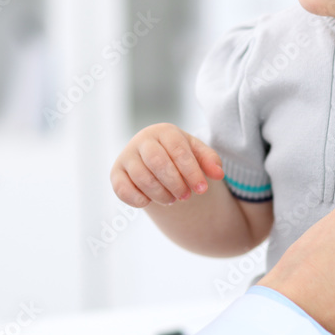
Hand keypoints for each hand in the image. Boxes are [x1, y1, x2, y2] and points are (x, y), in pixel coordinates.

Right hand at [110, 123, 225, 206]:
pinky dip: (137, 199)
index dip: (191, 172)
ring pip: (142, 177)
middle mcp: (143, 140)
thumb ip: (210, 161)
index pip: (178, 151)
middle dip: (175, 183)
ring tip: (172, 199)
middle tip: (185, 197)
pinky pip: (122, 189)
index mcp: (165, 132)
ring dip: (160, 194)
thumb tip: (218, 173)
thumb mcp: (197, 154)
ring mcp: (127, 156)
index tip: (202, 190)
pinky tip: (149, 202)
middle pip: (158, 162)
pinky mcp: (116, 173)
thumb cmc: (178, 155)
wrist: (154, 158)